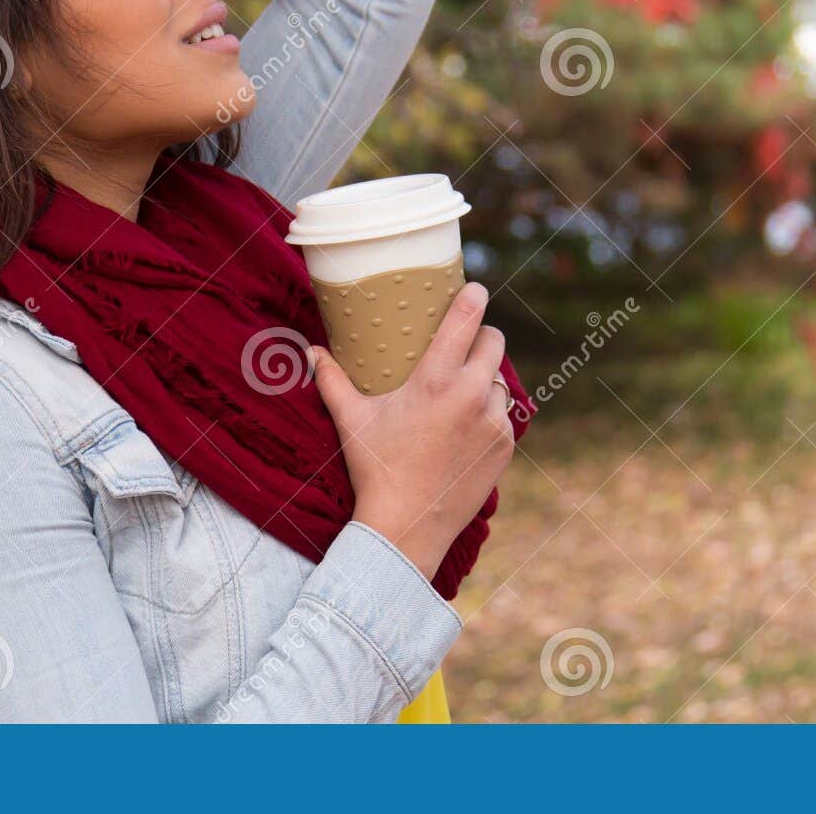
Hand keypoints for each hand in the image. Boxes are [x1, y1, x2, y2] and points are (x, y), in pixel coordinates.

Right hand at [309, 281, 514, 583]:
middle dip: (482, 337)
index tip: (475, 288)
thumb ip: (331, 380)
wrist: (407, 528)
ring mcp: (492, 423)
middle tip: (466, 342)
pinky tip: (468, 423)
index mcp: (437, 382)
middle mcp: (471, 397)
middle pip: (494, 343)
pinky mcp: (504, 448)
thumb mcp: (351, 420)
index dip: (474, 297)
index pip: (467, 321)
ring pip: (500, 381)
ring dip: (485, 379)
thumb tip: (311, 352)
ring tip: (462, 389)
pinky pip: (503, 416)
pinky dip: (489, 414)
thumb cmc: (375, 470)